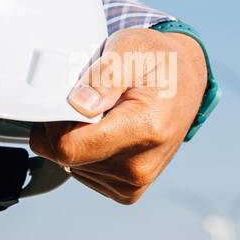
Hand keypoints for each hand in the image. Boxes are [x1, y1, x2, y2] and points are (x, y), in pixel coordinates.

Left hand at [29, 27, 205, 204]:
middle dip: (62, 128)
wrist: (186, 80)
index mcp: (143, 131)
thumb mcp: (131, 50)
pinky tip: (103, 130)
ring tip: (100, 113)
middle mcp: (139, 167)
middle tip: (84, 99)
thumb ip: (104, 77)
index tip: (63, 99)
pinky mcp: (128, 190)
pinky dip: (84, 152)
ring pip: (71, 166)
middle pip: (66, 158)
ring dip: (74, 138)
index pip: (69, 147)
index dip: (53, 122)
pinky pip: (84, 173)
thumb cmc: (158, 62)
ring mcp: (134, 183)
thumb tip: (78, 104)